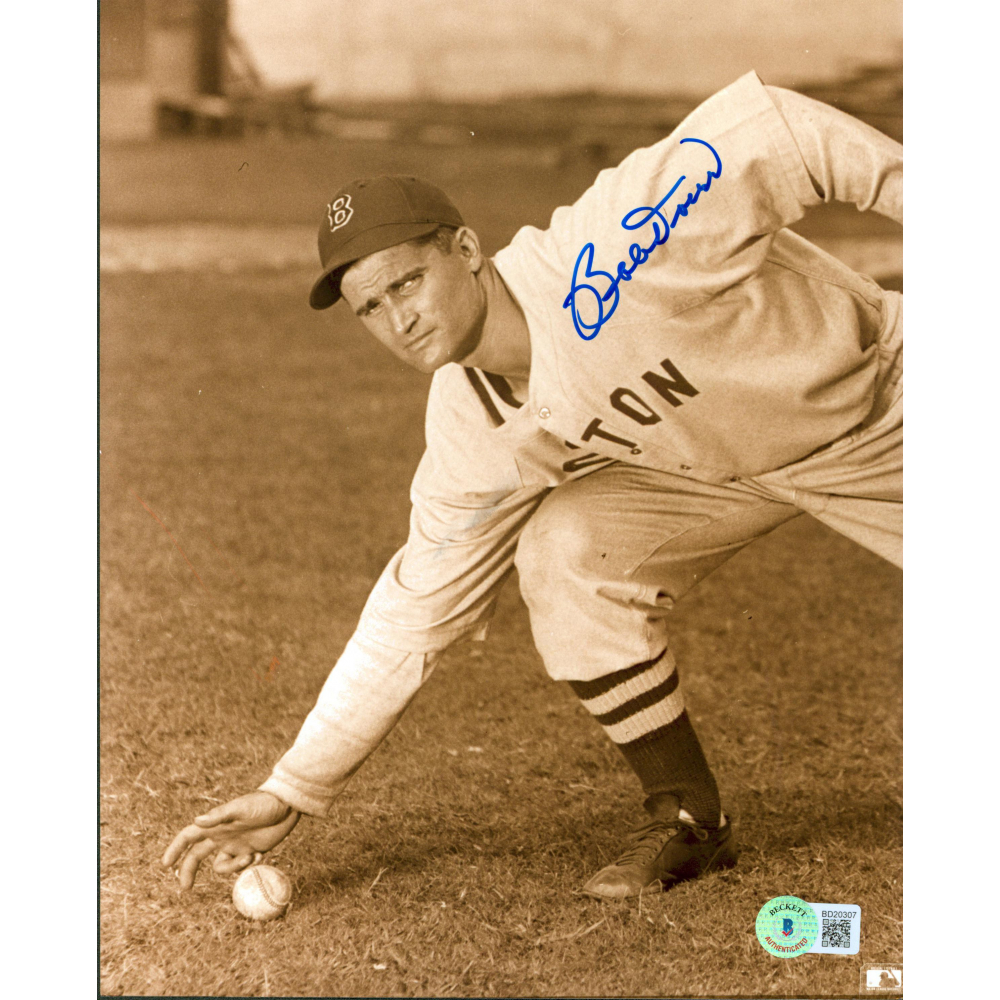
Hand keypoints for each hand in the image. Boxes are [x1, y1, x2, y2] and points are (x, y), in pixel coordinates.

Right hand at [161, 790, 299, 889]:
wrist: (288, 807)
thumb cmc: (263, 803)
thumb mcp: (241, 809)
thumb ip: (219, 816)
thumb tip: (197, 821)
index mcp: (216, 824)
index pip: (189, 836)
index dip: (175, 849)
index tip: (166, 865)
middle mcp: (222, 836)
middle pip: (197, 856)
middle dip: (188, 871)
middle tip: (186, 888)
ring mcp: (235, 845)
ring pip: (221, 866)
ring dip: (232, 868)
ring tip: (249, 857)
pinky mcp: (250, 852)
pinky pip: (241, 867)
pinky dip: (248, 866)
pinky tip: (260, 855)